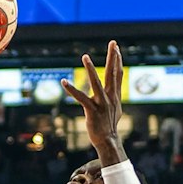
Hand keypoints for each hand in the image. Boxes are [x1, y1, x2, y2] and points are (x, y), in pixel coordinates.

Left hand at [59, 40, 124, 154]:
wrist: (108, 140)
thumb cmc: (110, 126)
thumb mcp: (116, 109)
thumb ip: (114, 98)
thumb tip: (114, 93)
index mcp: (115, 95)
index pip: (118, 73)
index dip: (117, 60)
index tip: (117, 48)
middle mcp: (110, 96)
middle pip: (112, 73)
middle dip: (113, 57)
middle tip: (113, 43)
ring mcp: (102, 103)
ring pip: (96, 82)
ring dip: (90, 69)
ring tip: (85, 56)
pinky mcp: (92, 110)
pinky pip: (81, 97)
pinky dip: (71, 89)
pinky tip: (64, 82)